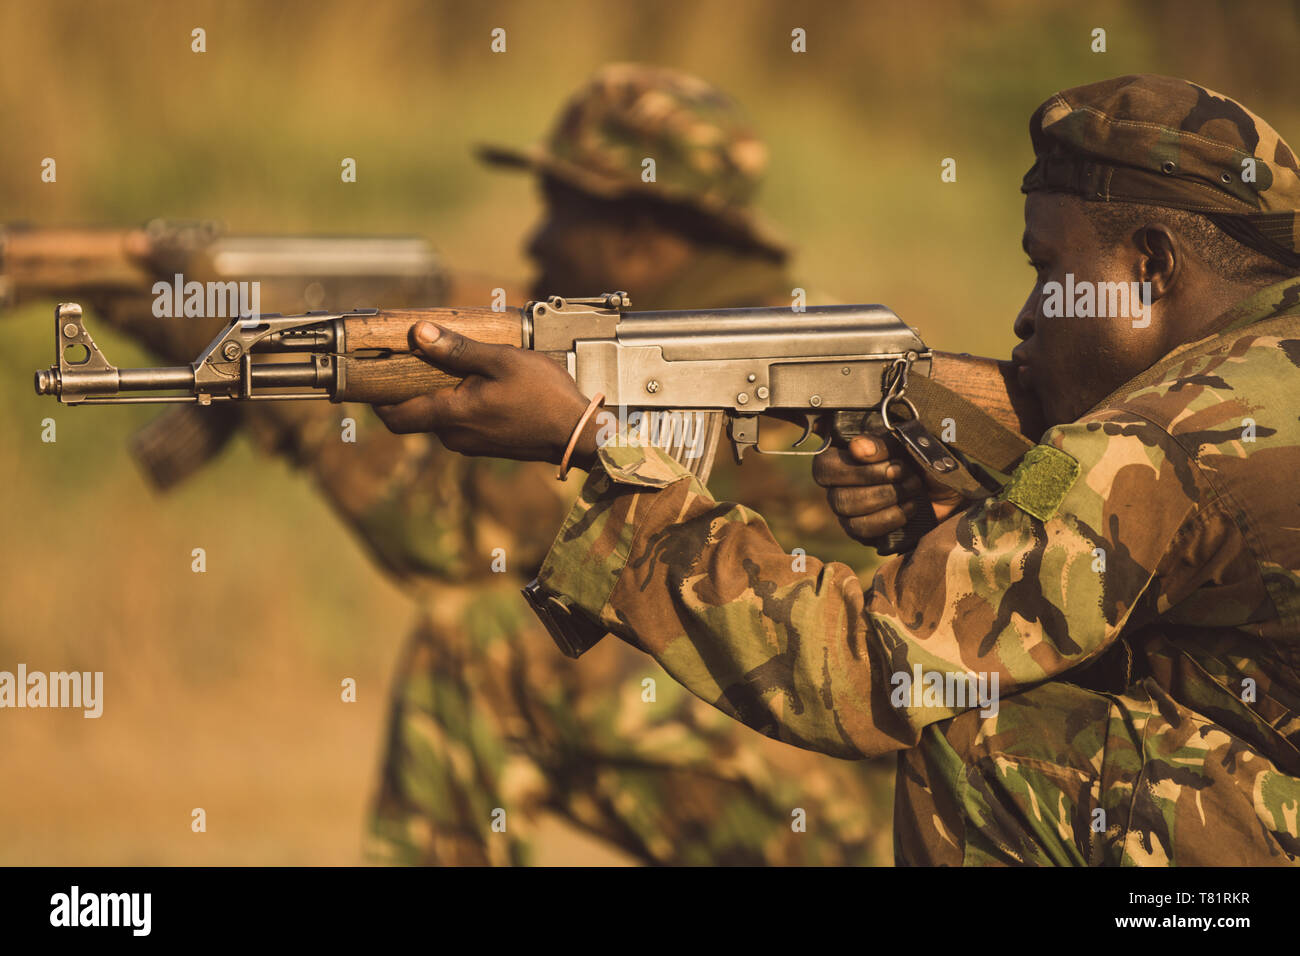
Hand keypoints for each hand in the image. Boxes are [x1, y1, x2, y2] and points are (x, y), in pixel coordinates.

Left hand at [372, 322, 597, 466]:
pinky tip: (480, 385)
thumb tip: (419, 334)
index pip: (397, 417)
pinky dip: (459, 405)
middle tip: (420, 358)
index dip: (377, 401)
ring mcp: (471, 445)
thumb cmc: (546, 397)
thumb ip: (459, 349)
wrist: (578, 435)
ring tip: (458, 367)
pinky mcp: (486, 447)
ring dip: (440, 396)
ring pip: (440, 419)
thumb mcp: (503, 361)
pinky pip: (460, 424)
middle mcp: (455, 436)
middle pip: (417, 415)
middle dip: (413, 389)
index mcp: (453, 415)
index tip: (371, 380)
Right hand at [813, 435, 964, 544]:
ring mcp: (850, 512)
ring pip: (850, 514)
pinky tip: (910, 507)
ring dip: (887, 499)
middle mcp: (840, 486)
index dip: (853, 469)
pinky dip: (891, 518)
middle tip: (906, 474)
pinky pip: (863, 530)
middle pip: (837, 495)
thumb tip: (856, 447)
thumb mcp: (907, 444)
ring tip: (913, 488)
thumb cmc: (924, 458)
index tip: (889, 462)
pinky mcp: (864, 532)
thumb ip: (882, 444)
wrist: (951, 485)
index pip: (824, 467)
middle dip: (877, 485)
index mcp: (844, 458)